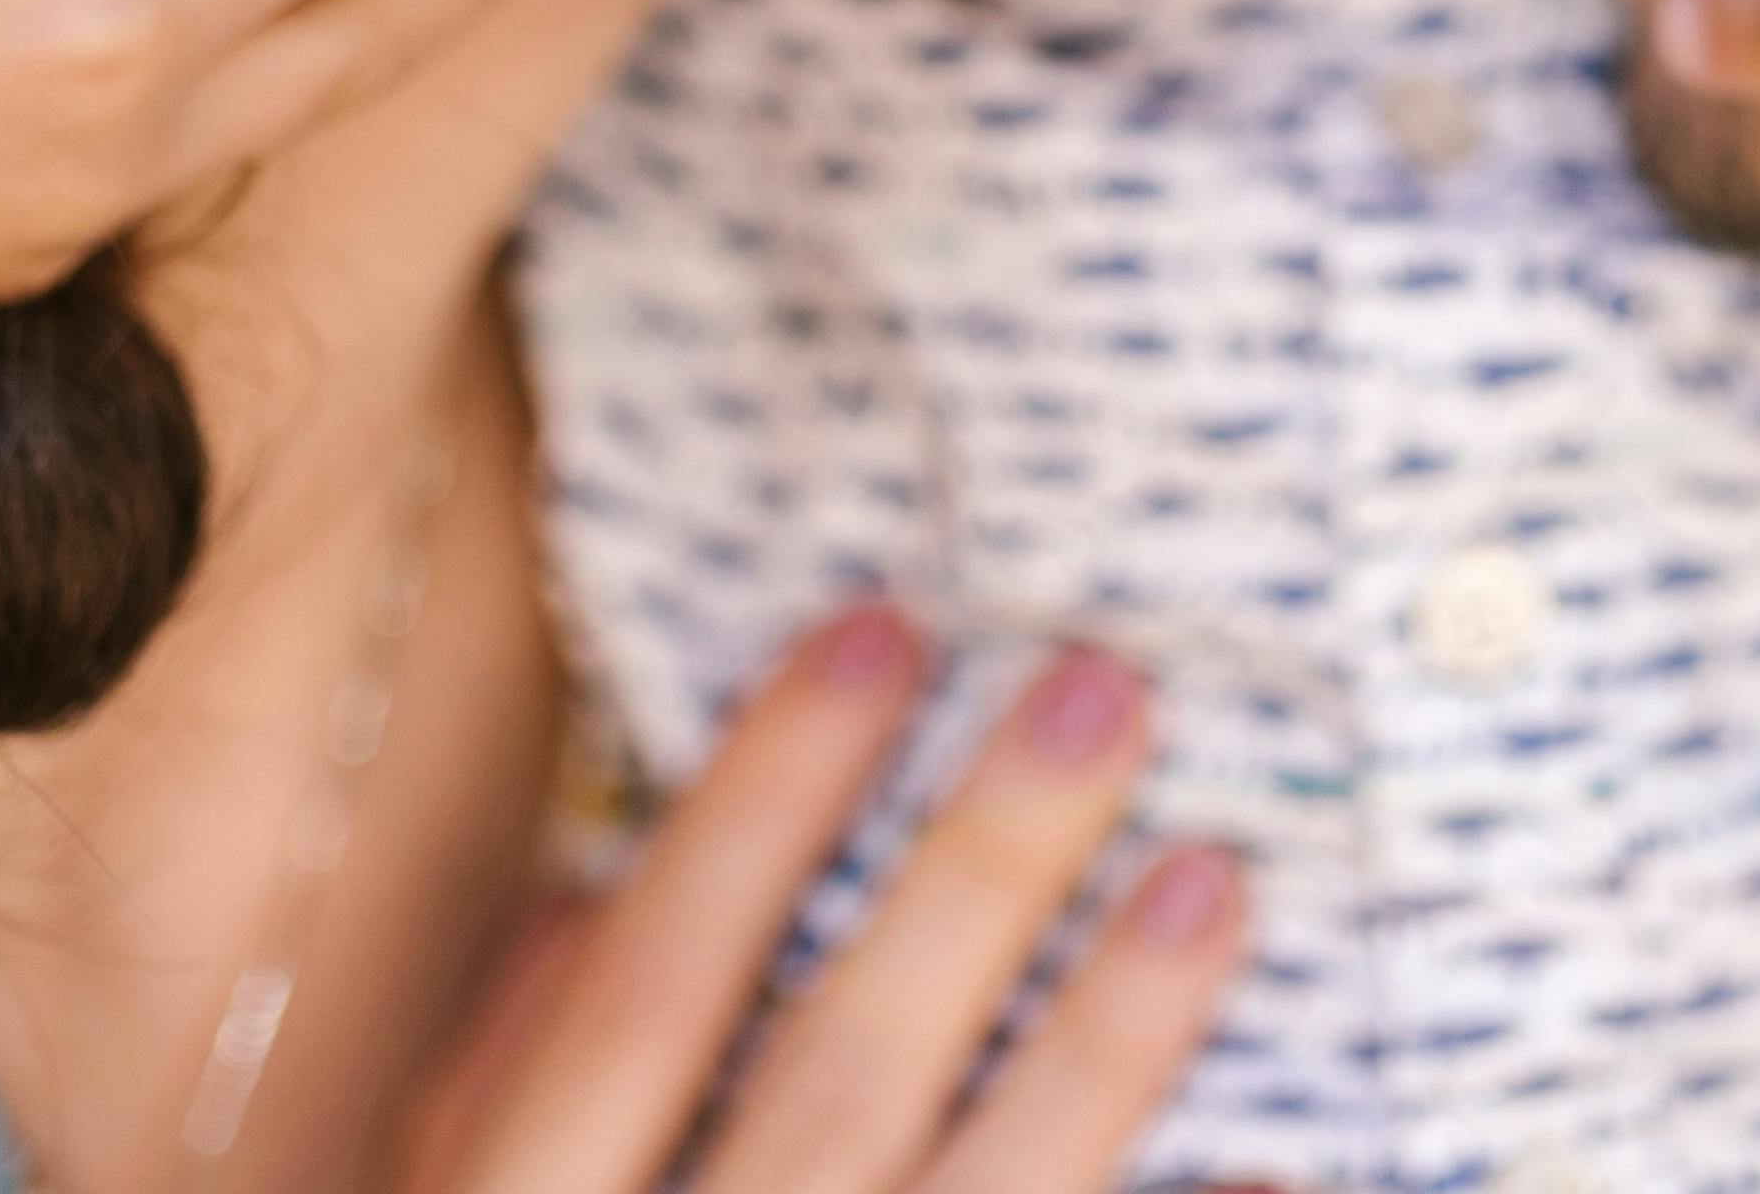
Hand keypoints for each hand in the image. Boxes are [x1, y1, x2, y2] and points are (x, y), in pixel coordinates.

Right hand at [403, 611, 1266, 1193]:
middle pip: (834, 1082)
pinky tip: (1276, 1178)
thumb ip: (483, 1107)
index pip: (645, 996)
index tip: (884, 623)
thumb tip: (589, 893)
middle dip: (971, 877)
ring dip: (1105, 1048)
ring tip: (1216, 880)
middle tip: (1106, 692)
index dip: (759, 802)